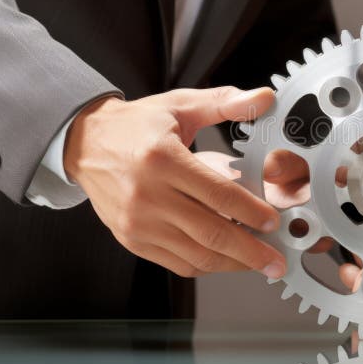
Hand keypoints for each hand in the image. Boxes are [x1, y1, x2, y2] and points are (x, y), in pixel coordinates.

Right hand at [64, 87, 285, 278]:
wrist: (85, 143)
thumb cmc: (137, 126)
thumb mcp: (181, 105)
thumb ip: (225, 102)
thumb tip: (264, 98)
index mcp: (163, 159)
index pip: (218, 194)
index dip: (250, 212)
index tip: (273, 222)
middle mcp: (147, 195)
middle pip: (211, 234)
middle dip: (251, 252)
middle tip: (277, 261)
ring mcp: (138, 223)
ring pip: (196, 256)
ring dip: (232, 264)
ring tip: (259, 263)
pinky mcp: (132, 240)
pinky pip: (177, 263)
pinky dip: (206, 265)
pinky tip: (227, 259)